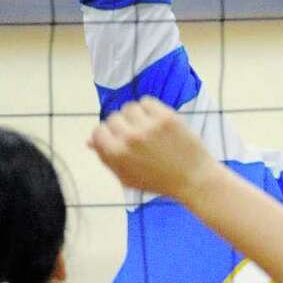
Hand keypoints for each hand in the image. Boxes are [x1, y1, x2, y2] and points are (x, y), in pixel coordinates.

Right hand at [88, 98, 217, 201]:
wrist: (193, 179)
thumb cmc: (158, 181)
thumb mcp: (127, 177)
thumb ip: (106, 158)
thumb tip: (89, 141)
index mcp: (116, 155)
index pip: (98, 131)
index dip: (106, 135)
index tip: (117, 139)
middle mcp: (129, 138)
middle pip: (113, 118)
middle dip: (121, 126)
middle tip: (136, 137)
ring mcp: (148, 126)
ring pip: (129, 108)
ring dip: (136, 116)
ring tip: (148, 129)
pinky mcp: (165, 117)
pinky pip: (147, 102)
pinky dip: (150, 109)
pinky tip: (157, 122)